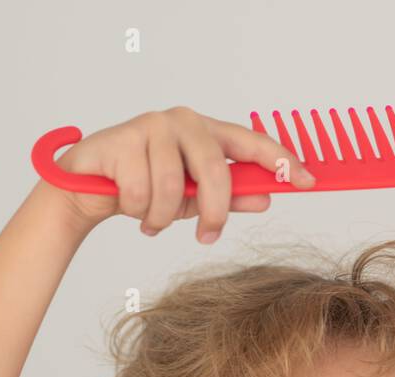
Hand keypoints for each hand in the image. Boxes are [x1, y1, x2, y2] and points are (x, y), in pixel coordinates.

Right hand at [50, 106, 314, 241]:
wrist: (87, 188)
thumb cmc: (145, 186)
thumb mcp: (194, 198)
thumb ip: (230, 197)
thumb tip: (267, 199)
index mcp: (206, 132)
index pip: (251, 141)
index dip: (280, 160)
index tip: (306, 180)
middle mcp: (183, 122)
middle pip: (215, 169)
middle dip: (214, 211)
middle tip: (207, 236)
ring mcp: (151, 127)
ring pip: (172, 188)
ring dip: (162, 216)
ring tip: (151, 220)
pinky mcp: (121, 140)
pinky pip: (140, 193)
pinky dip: (136, 211)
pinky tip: (129, 208)